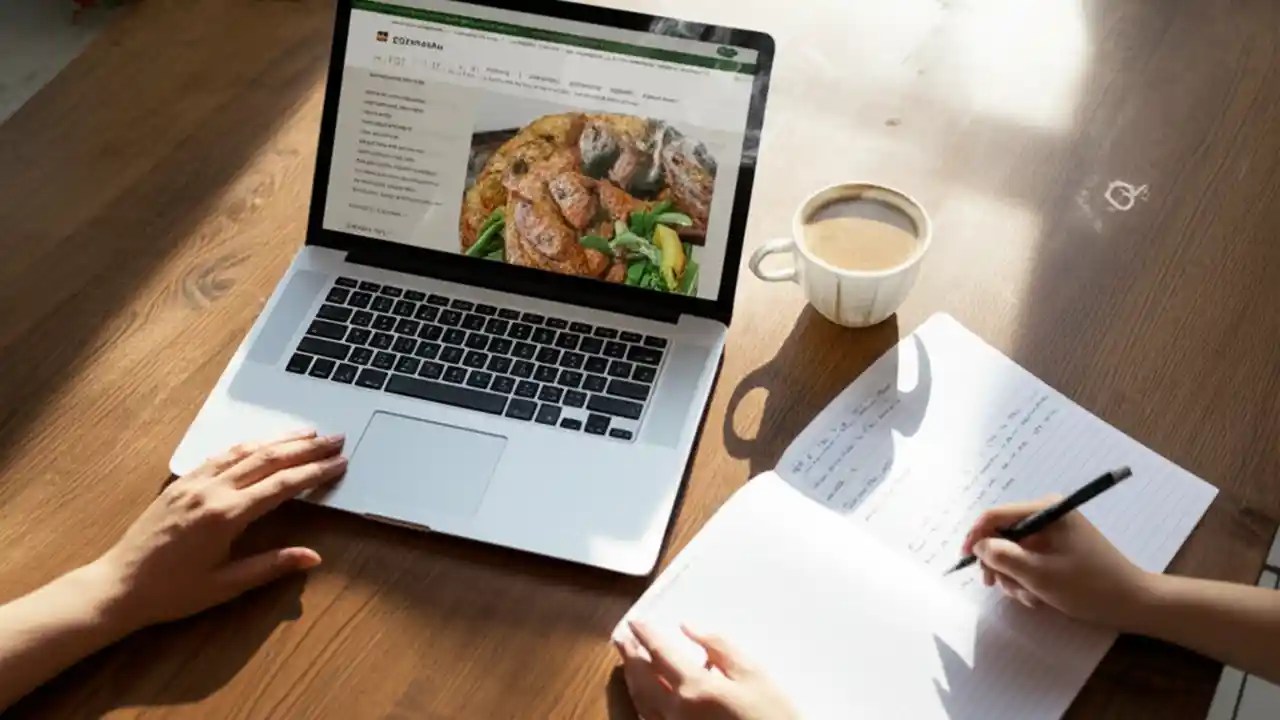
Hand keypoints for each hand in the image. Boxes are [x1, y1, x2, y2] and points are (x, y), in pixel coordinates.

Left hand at [89, 430, 346, 631]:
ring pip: (244, 451)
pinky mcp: (180, 483)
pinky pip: (220, 455)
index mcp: (226, 516)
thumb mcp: (225, 586)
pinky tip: (261, 443)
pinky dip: (247, 445)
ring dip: (279, 439)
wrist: (118, 586)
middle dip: (305, 448)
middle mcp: (211, 491)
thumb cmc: (172, 592)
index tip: (340, 463)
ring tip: (308, 433)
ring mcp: (193, 483)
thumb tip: (313, 557)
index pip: (282, 485)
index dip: (314, 472)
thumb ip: (271, 566)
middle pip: (267, 459)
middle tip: (336, 439)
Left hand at [615, 620, 797, 719]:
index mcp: (695, 689)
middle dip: (630, 655)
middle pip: (643, 678)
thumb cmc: (773, 716)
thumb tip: (690, 628)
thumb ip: (719, 646)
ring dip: (633, 677)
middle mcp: (677, 712)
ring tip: (629, 661)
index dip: (645, 635)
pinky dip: (643, 700)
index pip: (660, 653)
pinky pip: (651, 718)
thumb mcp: (753, 673)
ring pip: (643, 701)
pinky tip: (646, 693)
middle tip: (622, 638)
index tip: (636, 622)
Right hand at [962, 496, 1150, 626]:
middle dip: (1000, 563)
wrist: (1133, 602)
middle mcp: (1049, 514)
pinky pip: (1031, 559)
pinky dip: (1028, 578)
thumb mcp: (1039, 574)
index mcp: (1046, 510)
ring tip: (1028, 596)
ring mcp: (1055, 532)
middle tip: (999, 587)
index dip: (975, 536)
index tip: (965, 561)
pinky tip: (1038, 596)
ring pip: (1015, 551)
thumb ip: (1002, 556)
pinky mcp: (1060, 548)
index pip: (996, 514)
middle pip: (1004, 534)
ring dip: (1015, 576)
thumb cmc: (1087, 586)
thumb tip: (978, 545)